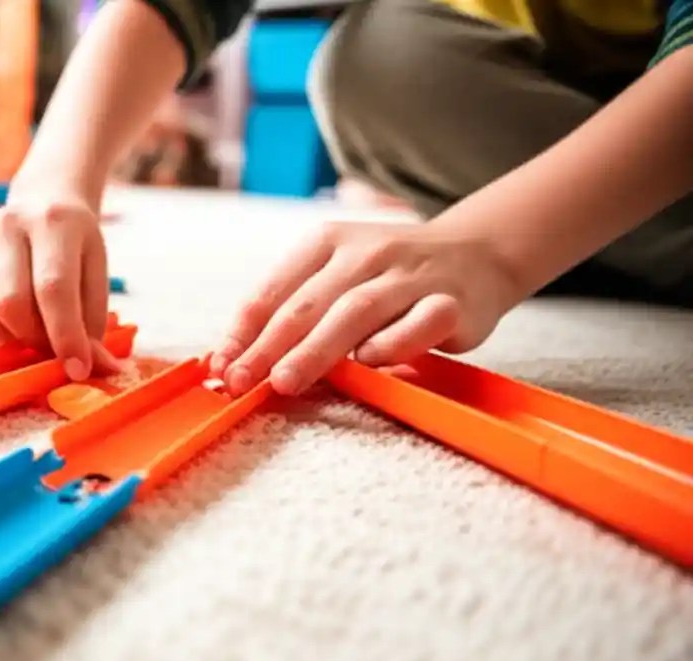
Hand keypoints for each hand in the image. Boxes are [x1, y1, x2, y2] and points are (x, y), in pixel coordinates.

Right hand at [0, 194, 119, 380]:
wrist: (43, 204)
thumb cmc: (72, 250)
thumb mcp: (95, 277)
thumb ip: (92, 325)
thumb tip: (100, 370)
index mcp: (54, 223)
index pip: (53, 288)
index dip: (65, 336)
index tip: (78, 369)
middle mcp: (7, 225)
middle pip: (9, 303)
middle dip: (31, 339)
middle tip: (47, 345)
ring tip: (20, 332)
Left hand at [211, 221, 524, 395]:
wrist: (478, 252)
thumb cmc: (391, 276)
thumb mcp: (338, 277)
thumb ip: (295, 312)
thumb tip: (235, 361)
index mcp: (328, 242)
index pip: (274, 289)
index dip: (243, 331)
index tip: (220, 366)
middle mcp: (368, 252)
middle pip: (307, 304)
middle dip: (268, 347)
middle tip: (241, 381)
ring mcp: (412, 275)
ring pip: (355, 311)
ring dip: (315, 350)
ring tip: (285, 381)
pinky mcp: (453, 303)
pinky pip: (418, 324)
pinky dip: (391, 344)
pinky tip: (368, 363)